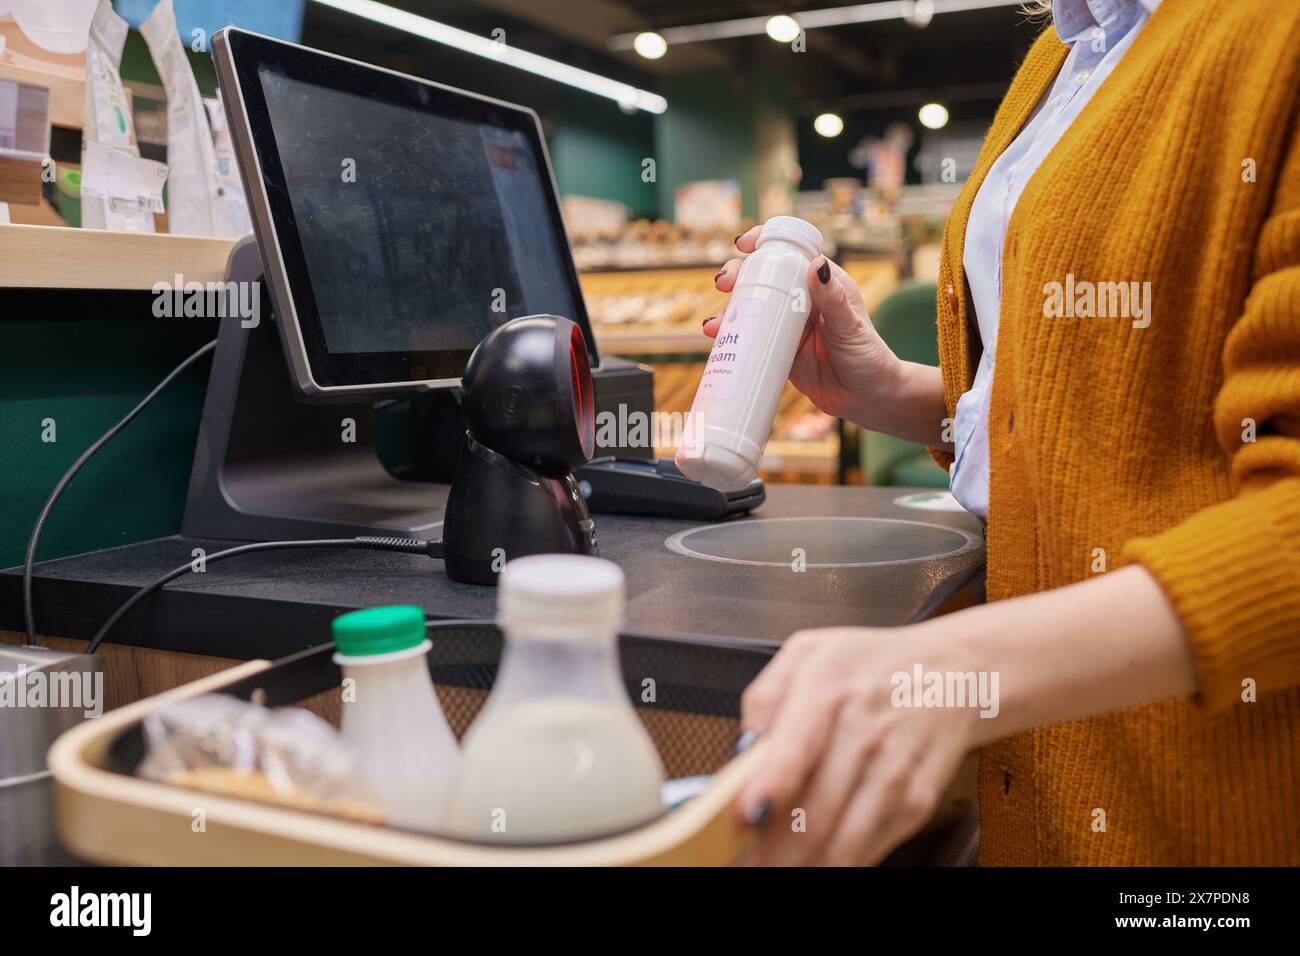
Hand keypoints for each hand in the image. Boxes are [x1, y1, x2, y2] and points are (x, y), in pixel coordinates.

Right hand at [708, 226, 902, 422]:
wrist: (868, 400)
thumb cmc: (868, 358)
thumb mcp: (850, 327)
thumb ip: (833, 299)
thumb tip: (816, 264)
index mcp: (823, 283)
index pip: (792, 253)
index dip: (765, 243)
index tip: (744, 244)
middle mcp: (802, 300)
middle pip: (764, 278)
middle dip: (738, 276)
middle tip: (724, 283)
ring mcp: (787, 326)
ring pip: (752, 308)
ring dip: (728, 309)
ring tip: (714, 323)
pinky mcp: (777, 351)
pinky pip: (750, 338)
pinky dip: (730, 336)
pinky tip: (715, 338)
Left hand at [735, 624, 980, 865]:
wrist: (952, 673)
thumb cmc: (872, 664)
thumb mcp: (808, 652)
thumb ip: (764, 697)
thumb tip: (744, 747)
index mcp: (828, 688)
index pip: (799, 746)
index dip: (770, 787)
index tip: (745, 816)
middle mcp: (864, 733)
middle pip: (814, 812)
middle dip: (772, 851)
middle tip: (745, 862)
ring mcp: (894, 773)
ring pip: (842, 844)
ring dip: (803, 864)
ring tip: (772, 867)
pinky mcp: (915, 803)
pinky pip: (869, 851)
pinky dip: (837, 863)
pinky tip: (813, 859)